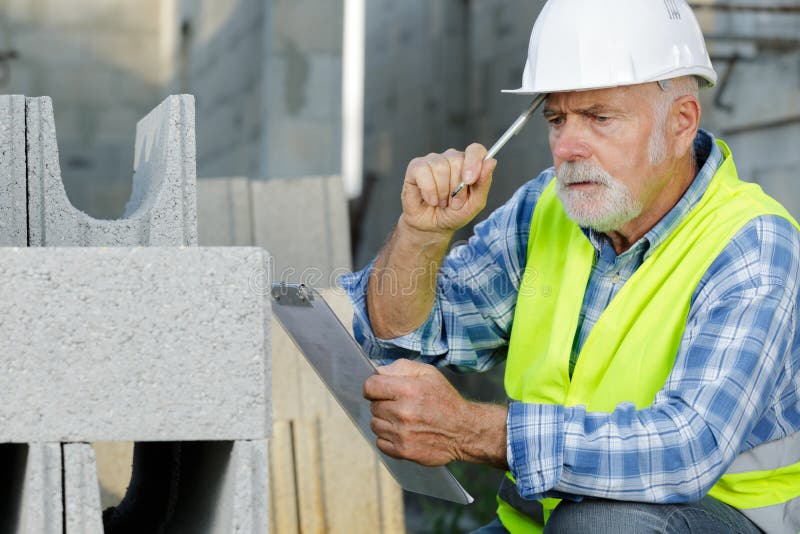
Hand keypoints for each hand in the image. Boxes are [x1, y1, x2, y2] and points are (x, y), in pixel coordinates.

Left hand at [363, 359, 508, 468]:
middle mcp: (403, 412)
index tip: (380, 389)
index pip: (370, 386)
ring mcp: (402, 434)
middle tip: (399, 405)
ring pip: (375, 425)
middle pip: (373, 406)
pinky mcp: (403, 451)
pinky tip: (402, 433)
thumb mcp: (429, 374)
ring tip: (402, 419)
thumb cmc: (446, 400)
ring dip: (385, 421)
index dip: (373, 387)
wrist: (464, 431)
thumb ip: (402, 367)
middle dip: (383, 404)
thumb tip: (378, 371)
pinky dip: (388, 438)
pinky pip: (380, 443)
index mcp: (408, 389)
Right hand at [401, 143, 495, 234]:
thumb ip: (483, 183)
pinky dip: (428, 190)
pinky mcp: (416, 167)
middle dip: (457, 188)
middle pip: (457, 160)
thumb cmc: (454, 214)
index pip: (475, 150)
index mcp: (468, 164)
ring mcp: (433, 161)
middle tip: (454, 202)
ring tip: (441, 202)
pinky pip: (423, 171)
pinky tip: (430, 199)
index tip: (470, 180)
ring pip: (440, 167)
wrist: (432, 228)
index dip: (474, 161)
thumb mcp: (474, 204)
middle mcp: (451, 159)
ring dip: (442, 192)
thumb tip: (491, 162)